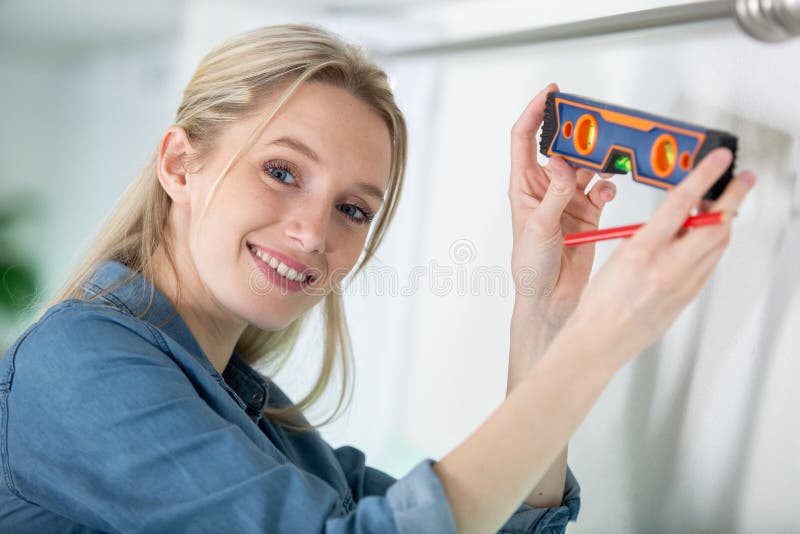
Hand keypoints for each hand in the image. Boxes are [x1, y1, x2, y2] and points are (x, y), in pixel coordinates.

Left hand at [509, 83, 616, 324]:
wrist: (550, 297)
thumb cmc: (530, 265)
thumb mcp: (539, 227)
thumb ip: (554, 194)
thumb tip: (559, 161)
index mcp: (524, 185)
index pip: (525, 138)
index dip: (535, 112)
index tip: (552, 92)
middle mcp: (546, 187)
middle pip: (562, 146)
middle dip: (578, 132)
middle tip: (596, 121)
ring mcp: (568, 199)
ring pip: (587, 165)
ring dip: (599, 158)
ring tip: (610, 153)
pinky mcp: (589, 212)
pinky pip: (602, 187)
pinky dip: (609, 184)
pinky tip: (609, 189)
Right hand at [569, 147, 755, 368]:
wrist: (600, 340)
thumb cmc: (599, 302)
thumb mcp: (618, 255)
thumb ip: (647, 235)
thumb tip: (672, 218)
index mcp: (643, 252)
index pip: (681, 204)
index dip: (703, 176)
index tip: (720, 160)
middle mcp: (668, 268)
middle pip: (715, 224)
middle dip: (733, 197)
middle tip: (741, 179)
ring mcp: (683, 285)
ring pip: (718, 244)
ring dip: (724, 219)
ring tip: (720, 204)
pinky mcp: (688, 297)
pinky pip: (710, 263)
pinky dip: (713, 244)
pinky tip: (706, 237)